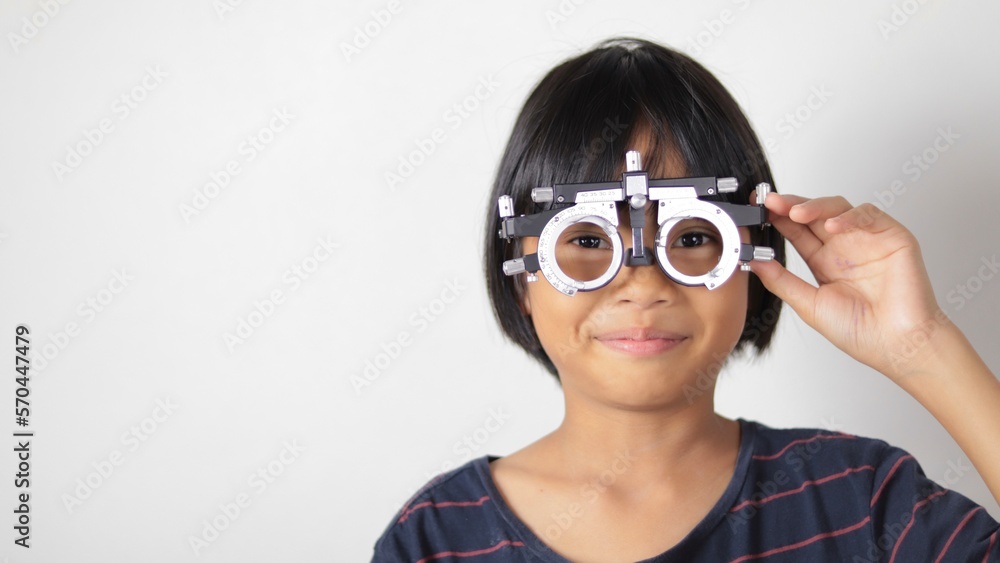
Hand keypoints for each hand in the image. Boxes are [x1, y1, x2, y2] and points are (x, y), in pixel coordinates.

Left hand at [749, 193, 946, 379]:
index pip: (798, 231)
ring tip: (795, 213)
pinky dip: (850, 216)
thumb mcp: (809, 305)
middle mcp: (845, 248)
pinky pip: (870, 215)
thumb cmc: (861, 332)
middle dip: (791, 205)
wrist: (898, 345)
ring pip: (839, 208)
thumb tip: (753, 261)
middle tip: (770, 202)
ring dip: (815, 206)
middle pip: (814, 214)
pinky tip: (832, 225)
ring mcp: (868, 240)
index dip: (778, 218)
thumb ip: (781, 281)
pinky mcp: (893, 237)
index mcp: (825, 262)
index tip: (757, 208)